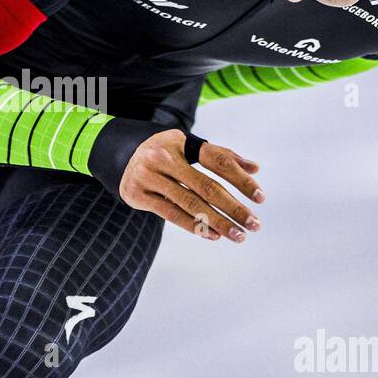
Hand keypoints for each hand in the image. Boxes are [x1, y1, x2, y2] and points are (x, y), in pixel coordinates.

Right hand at [117, 128, 264, 241]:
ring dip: (218, 223)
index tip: (260, 198)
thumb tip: (255, 168)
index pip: (218, 161)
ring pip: (190, 204)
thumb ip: (221, 155)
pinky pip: (171, 214)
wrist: (117, 154)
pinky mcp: (137, 195)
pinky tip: (213, 235)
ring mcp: (148, 176)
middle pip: (206, 186)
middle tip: (254, 225)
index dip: (241, 180)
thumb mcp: (187, 146)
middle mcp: (162, 157)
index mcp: (180, 142)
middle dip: (233, 208)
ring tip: (238, 235)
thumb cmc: (164, 152)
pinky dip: (194, 226)